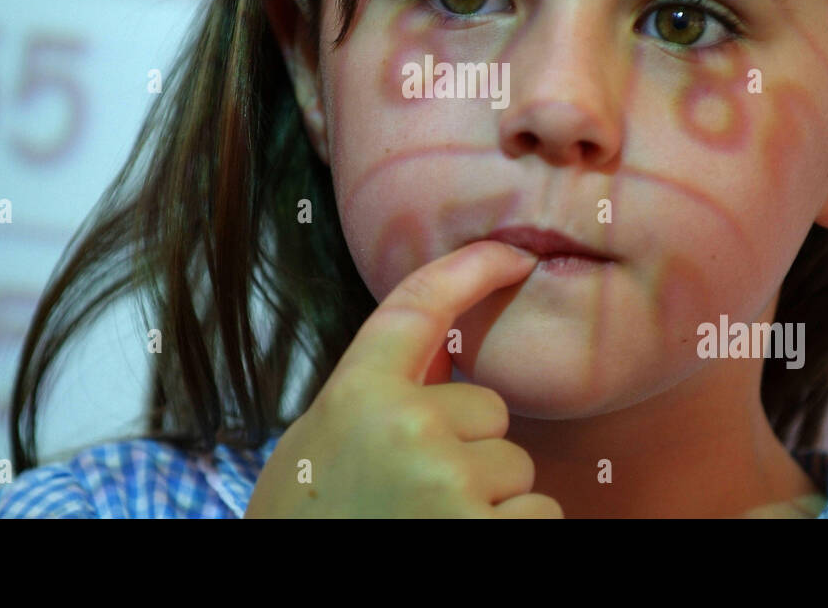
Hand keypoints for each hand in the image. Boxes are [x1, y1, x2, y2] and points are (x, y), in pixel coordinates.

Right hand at [244, 240, 562, 517]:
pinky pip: (542, 518)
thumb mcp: (323, 448)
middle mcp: (405, 428)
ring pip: (518, 471)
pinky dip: (514, 537)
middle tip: (416, 499)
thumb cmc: (312, 526)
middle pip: (490, 413)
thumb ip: (378, 399)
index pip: (418, 308)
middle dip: (470, 452)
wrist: (286, 600)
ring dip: (492, 503)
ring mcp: (449, 484)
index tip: (512, 255)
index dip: (470, 269)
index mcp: (356, 397)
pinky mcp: (484, 534)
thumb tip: (448, 360)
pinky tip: (459, 547)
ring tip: (431, 529)